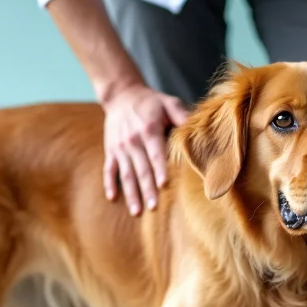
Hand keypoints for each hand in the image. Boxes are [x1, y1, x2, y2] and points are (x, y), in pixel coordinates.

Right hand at [102, 83, 187, 214]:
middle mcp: (133, 141)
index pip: (155, 153)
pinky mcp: (110, 151)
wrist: (121, 95)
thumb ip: (182, 115)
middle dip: (147, 189)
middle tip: (153, 207)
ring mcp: (120, 148)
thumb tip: (197, 129)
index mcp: (149, 130)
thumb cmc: (151, 102)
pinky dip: (109, 184)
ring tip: (137, 211)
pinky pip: (109, 170)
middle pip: (141, 169)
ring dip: (131, 194)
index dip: (159, 169)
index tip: (164, 185)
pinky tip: (112, 199)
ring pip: (126, 174)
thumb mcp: (168, 103)